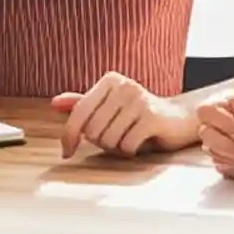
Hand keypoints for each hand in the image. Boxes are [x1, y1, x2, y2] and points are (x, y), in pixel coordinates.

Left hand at [53, 72, 197, 157]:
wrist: (178, 120)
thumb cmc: (139, 115)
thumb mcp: (109, 107)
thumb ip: (83, 104)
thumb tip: (54, 103)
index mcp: (110, 80)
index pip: (79, 112)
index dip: (69, 136)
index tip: (67, 152)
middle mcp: (124, 85)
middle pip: (93, 130)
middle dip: (102, 142)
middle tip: (118, 137)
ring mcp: (139, 100)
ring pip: (109, 140)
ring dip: (117, 147)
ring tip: (130, 138)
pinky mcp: (152, 117)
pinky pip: (127, 146)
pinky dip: (131, 151)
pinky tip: (141, 141)